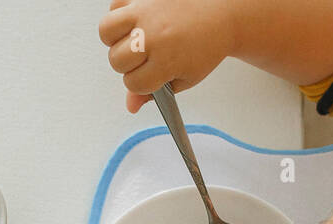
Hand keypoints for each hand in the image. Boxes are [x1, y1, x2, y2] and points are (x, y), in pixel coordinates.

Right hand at [98, 0, 236, 111]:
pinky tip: (137, 18)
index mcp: (166, 61)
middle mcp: (152, 36)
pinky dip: (121, 12)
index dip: (140, 83)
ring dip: (115, 38)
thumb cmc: (208, 44)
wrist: (225, 10)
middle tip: (144, 56)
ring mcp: (146, 12)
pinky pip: (116, 5)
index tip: (152, 75)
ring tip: (131, 38)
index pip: (132, 83)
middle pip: (116, 60)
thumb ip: (155, 92)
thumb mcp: (186, 77)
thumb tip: (131, 105)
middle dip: (128, 63)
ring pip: (107, 31)